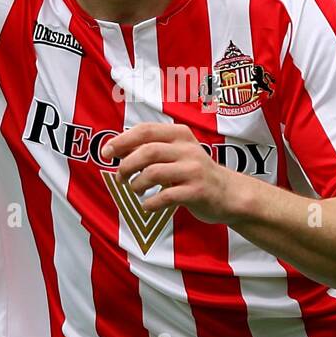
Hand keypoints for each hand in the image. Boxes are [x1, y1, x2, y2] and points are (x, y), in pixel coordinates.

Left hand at [106, 122, 246, 223]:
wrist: (228, 193)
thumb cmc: (194, 173)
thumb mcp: (177, 152)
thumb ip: (152, 147)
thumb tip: (117, 148)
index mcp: (180, 134)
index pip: (145, 130)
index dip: (122, 140)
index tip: (106, 153)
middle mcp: (188, 149)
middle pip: (148, 151)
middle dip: (127, 165)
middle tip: (121, 177)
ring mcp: (193, 170)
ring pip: (154, 173)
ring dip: (137, 184)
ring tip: (136, 190)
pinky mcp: (197, 191)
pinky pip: (165, 196)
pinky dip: (150, 203)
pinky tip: (147, 206)